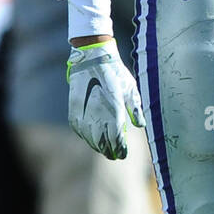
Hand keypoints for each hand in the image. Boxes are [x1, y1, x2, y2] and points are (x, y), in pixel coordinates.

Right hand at [66, 39, 144, 158]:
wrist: (92, 57)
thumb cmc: (115, 73)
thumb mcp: (130, 88)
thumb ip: (135, 108)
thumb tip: (140, 125)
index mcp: (113, 108)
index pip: (116, 137)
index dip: (119, 148)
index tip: (123, 154)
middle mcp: (97, 112)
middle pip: (102, 141)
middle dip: (109, 150)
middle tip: (115, 155)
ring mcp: (83, 111)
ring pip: (89, 137)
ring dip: (96, 146)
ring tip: (104, 150)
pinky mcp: (73, 108)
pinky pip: (78, 128)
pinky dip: (85, 136)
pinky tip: (90, 139)